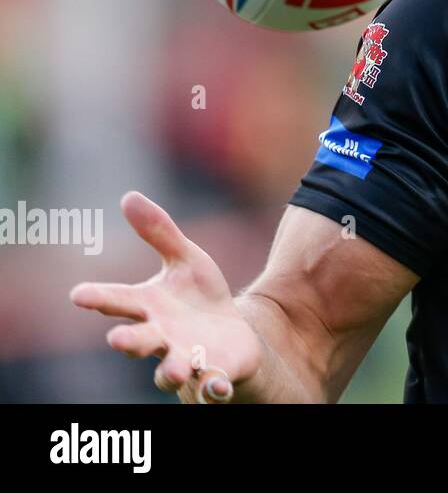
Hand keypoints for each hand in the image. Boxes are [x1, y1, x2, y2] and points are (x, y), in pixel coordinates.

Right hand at [70, 191, 264, 402]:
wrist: (233, 335)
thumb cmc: (199, 297)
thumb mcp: (185, 259)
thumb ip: (159, 232)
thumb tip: (128, 196)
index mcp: (149, 308)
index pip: (119, 301)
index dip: (99, 298)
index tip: (78, 294)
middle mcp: (161, 337)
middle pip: (139, 342)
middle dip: (129, 342)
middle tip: (118, 340)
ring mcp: (186, 359)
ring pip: (171, 371)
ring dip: (171, 372)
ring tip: (176, 370)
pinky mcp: (215, 374)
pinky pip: (211, 386)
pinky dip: (213, 388)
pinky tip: (218, 386)